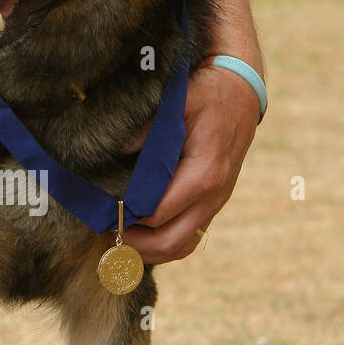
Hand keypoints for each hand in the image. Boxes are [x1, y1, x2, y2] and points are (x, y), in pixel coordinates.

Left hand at [120, 65, 258, 264]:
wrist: (241, 93)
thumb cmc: (207, 94)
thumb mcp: (180, 99)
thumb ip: (149, 126)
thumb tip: (119, 149)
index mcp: (203, 173)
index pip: (159, 212)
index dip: (128, 217)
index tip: (101, 212)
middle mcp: (213, 195)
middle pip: (171, 240)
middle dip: (135, 243)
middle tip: (104, 232)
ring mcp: (215, 203)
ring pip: (182, 246)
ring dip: (149, 251)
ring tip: (117, 240)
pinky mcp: (212, 203)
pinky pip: (190, 236)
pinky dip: (165, 244)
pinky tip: (139, 237)